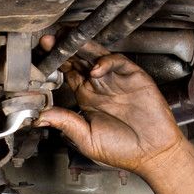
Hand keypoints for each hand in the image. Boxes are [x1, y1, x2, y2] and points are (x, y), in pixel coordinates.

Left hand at [35, 35, 186, 179]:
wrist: (153, 154)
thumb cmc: (124, 150)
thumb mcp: (87, 139)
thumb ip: (66, 123)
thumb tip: (40, 117)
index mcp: (87, 99)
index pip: (68, 74)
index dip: (55, 64)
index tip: (41, 56)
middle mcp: (101, 86)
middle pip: (79, 60)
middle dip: (65, 48)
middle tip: (49, 39)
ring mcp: (117, 80)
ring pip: (96, 56)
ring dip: (82, 47)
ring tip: (67, 39)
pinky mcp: (134, 77)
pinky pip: (118, 62)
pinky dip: (106, 62)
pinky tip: (96, 69)